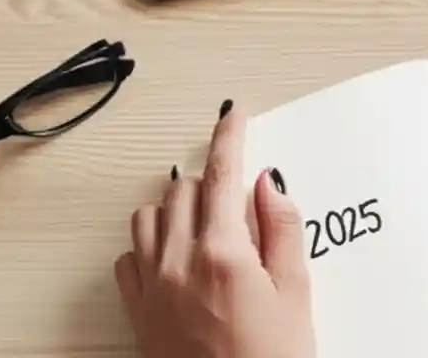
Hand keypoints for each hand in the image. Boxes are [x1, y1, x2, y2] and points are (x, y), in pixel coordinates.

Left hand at [114, 107, 315, 357]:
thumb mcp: (296, 293)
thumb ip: (281, 230)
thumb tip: (268, 185)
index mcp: (224, 252)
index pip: (224, 173)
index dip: (230, 136)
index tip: (234, 115)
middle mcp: (179, 262)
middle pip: (186, 188)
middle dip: (215, 182)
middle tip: (243, 203)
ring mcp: (152, 287)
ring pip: (152, 215)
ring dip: (180, 208)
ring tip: (212, 228)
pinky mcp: (138, 311)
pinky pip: (131, 255)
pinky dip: (152, 243)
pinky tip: (177, 257)